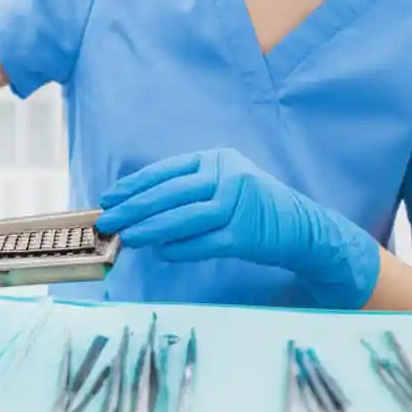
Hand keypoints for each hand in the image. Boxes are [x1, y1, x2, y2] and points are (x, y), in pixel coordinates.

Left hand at [95, 148, 379, 308]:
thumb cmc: (253, 208)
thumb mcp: (223, 184)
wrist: (303, 229)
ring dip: (151, 229)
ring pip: (184, 217)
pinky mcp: (246, 234)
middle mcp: (228, 175)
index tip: (109, 197)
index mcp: (216, 159)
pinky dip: (181, 248)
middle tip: (108, 221)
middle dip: (134, 208)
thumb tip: (137, 207)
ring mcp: (239, 204)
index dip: (134, 185)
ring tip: (128, 238)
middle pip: (170, 193)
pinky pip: (205, 242)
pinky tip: (161, 253)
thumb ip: (186, 190)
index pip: (165, 171)